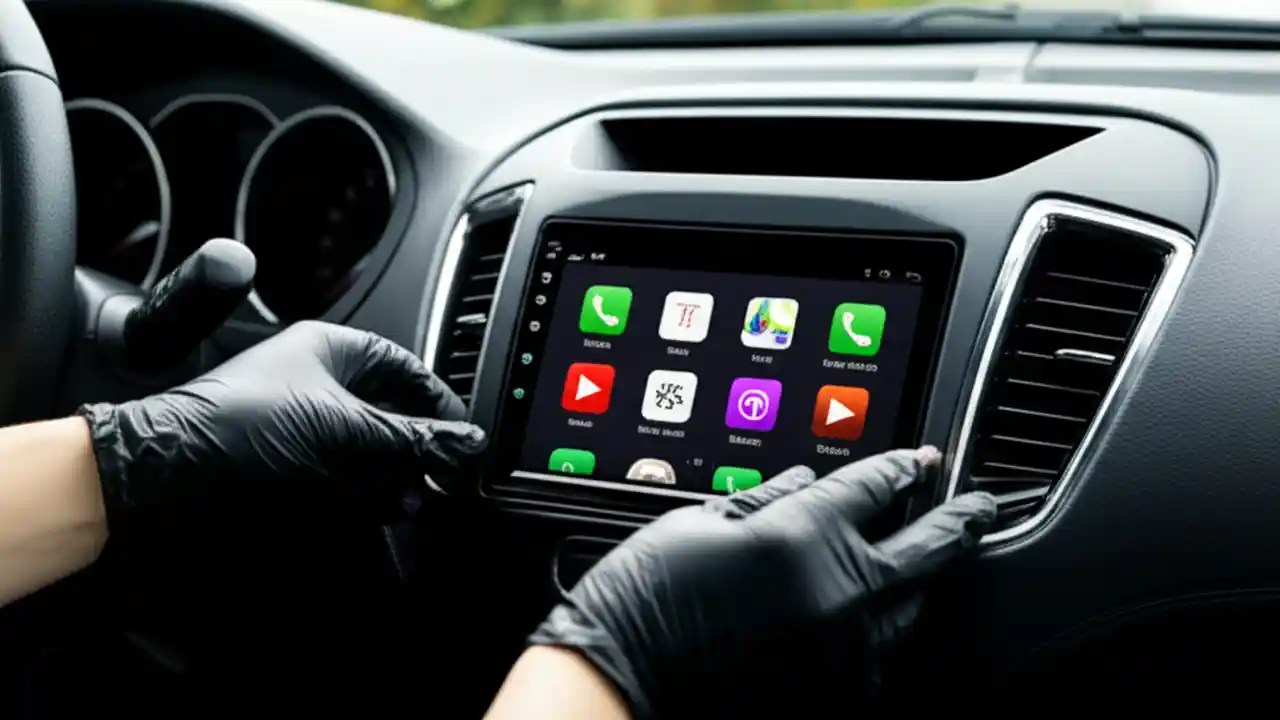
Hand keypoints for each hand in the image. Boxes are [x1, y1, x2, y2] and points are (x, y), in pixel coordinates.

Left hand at [78, 321, 484, 524]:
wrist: (172, 471)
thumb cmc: (241, 424)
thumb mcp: (343, 427)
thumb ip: (411, 438)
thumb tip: (464, 442)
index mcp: (331, 349)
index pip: (404, 364)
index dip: (437, 396)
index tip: (461, 429)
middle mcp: (319, 381)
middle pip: (391, 408)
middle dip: (421, 441)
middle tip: (446, 468)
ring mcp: (304, 422)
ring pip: (371, 445)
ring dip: (399, 470)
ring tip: (422, 494)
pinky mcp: (291, 460)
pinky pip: (347, 471)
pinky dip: (372, 488)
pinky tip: (390, 505)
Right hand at [530, 447, 995, 719]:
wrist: (618, 692)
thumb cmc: (641, 605)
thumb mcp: (694, 526)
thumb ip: (761, 498)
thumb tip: (806, 478)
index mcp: (798, 536)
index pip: (874, 487)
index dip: (903, 467)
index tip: (921, 461)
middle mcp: (837, 592)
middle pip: (928, 547)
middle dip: (960, 520)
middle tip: (978, 506)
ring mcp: (843, 653)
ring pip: (916, 608)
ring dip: (927, 577)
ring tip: (934, 559)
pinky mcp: (836, 697)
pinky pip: (884, 658)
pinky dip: (887, 632)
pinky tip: (880, 620)